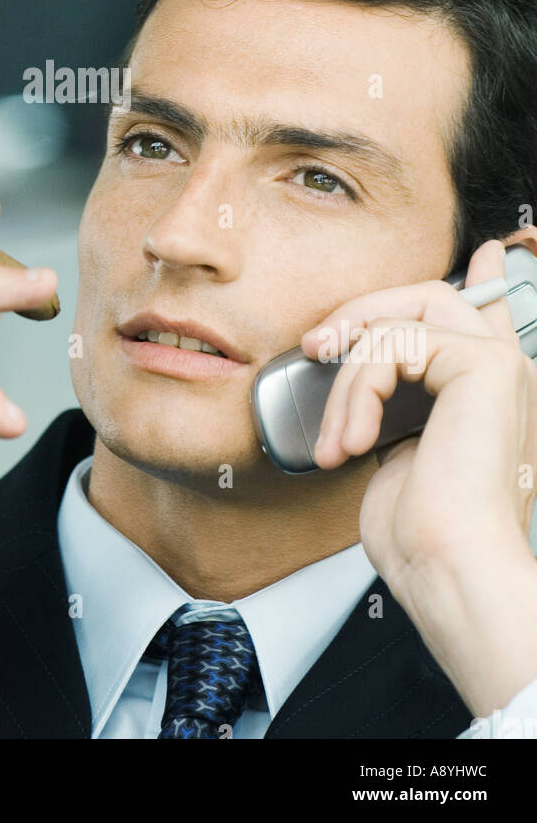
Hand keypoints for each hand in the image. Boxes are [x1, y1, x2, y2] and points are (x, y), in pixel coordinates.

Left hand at [304, 240, 536, 712]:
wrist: (450, 571)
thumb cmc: (422, 537)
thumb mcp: (399, 456)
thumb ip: (398, 406)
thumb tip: (366, 376)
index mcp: (492, 394)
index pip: (493, 315)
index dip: (487, 276)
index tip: (487, 251)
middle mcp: (506, 375)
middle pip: (431, 295)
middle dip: (362, 312)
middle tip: (315, 347)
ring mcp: (500, 367)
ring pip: (406, 314)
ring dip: (350, 372)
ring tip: (336, 436)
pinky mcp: (485, 367)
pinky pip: (397, 343)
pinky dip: (360, 387)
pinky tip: (355, 441)